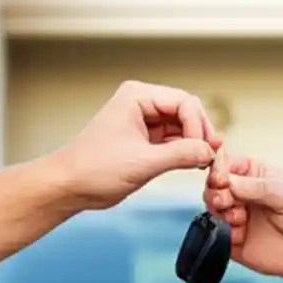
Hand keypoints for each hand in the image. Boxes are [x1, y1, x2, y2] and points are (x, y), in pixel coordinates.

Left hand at [51, 81, 222, 209]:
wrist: (70, 186)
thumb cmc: (92, 168)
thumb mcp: (142, 161)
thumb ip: (180, 154)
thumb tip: (209, 152)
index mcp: (137, 96)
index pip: (184, 102)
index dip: (198, 127)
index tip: (202, 151)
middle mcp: (142, 104)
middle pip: (188, 112)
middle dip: (201, 134)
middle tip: (211, 157)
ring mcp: (145, 122)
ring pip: (184, 128)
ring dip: (196, 144)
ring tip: (206, 163)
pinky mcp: (146, 141)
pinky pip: (175, 142)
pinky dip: (187, 152)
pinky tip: (195, 164)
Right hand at [203, 152, 282, 282]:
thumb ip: (257, 187)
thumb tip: (227, 181)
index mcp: (255, 175)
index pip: (226, 164)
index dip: (219, 170)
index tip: (221, 179)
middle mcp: (242, 194)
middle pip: (214, 185)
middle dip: (215, 191)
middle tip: (226, 200)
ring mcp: (236, 217)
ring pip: (212, 207)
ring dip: (220, 211)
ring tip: (238, 217)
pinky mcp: (232, 240)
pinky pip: (215, 233)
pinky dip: (222, 232)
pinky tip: (240, 234)